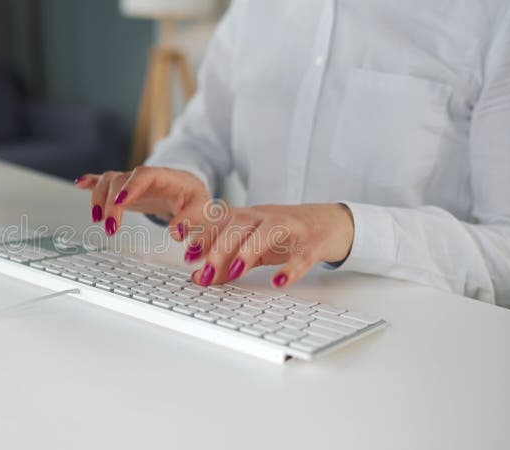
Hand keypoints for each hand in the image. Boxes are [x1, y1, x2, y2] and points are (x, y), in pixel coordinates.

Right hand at [75, 166, 210, 237]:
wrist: (187, 189)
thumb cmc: (194, 198)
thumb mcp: (202, 208)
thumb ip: (191, 219)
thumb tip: (177, 233)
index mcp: (165, 177)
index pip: (144, 176)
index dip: (130, 188)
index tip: (121, 203)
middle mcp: (144, 176)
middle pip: (121, 180)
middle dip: (111, 203)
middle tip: (111, 228)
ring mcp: (132, 181)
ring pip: (109, 181)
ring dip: (99, 198)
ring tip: (97, 220)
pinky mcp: (123, 189)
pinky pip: (104, 181)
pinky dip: (91, 182)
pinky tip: (80, 184)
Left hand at [186, 203, 353, 287]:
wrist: (334, 223)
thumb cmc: (287, 235)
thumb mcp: (253, 247)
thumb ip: (227, 261)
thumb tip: (200, 277)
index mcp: (249, 217)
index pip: (219, 217)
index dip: (197, 223)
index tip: (175, 235)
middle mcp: (267, 217)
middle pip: (240, 224)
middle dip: (218, 247)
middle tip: (203, 272)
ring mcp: (292, 227)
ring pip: (267, 231)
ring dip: (248, 250)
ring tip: (234, 272)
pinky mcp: (315, 242)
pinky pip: (303, 254)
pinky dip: (291, 268)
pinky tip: (279, 282)